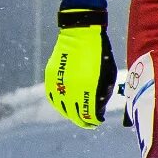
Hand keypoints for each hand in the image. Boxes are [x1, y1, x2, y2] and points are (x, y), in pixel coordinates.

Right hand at [43, 9, 116, 128]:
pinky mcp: (50, 76)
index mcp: (88, 87)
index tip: (98, 122)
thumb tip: (98, 109)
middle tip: (89, 123)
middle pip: (75, 113)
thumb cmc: (100, 54)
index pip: (89, 112)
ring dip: (70, 114)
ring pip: (61, 107)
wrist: (80, 34)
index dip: (94, 120)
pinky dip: (59, 104)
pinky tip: (65, 107)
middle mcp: (71, 87)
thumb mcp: (107, 74)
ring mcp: (58, 82)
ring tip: (77, 117)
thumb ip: (103, 93)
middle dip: (83, 120)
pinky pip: (52, 96)